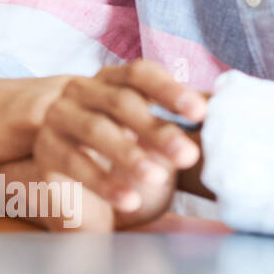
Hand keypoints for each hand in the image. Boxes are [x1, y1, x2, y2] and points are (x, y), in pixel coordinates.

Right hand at [33, 60, 207, 227]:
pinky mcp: (46, 151)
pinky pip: (73, 162)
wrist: (78, 187)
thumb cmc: (125, 153)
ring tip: (156, 178)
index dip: (169, 89)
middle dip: (156, 128)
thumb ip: (179, 122)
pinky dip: (103, 181)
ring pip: (95, 129)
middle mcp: (81, 92)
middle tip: (188, 155)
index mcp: (112, 80)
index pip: (140, 73)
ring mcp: (59, 119)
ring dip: (128, 153)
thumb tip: (228, 111)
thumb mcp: (152, 135)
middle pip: (120, 102)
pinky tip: (127, 199)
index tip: (199, 113)